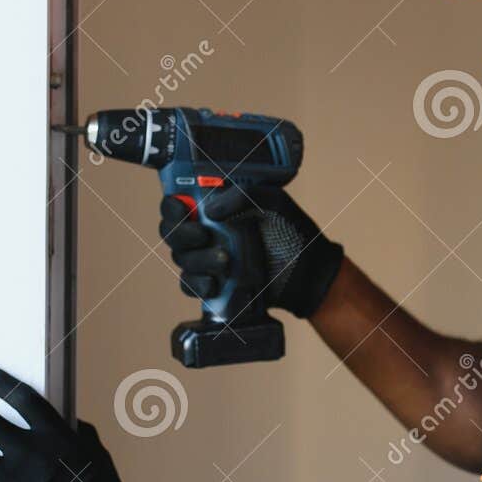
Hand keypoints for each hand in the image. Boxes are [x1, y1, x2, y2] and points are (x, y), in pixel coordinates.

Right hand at [157, 185, 343, 317]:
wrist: (309, 273)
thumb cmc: (293, 232)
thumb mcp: (274, 203)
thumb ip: (243, 196)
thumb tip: (210, 209)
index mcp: (215, 209)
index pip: (177, 204)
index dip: (171, 206)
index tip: (182, 208)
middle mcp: (206, 232)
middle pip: (172, 233)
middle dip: (181, 233)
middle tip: (203, 235)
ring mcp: (208, 259)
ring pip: (182, 259)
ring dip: (197, 260)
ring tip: (225, 261)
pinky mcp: (214, 285)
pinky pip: (190, 285)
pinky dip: (197, 284)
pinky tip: (214, 283)